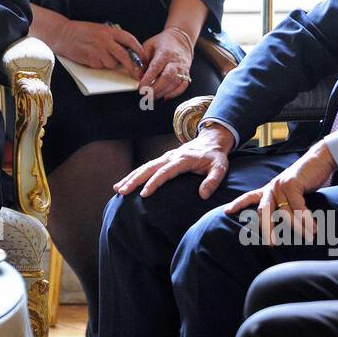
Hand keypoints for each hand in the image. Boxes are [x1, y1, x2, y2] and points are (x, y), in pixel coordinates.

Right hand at [52, 20, 144, 76]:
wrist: (63, 33)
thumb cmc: (81, 32)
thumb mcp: (100, 30)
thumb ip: (112, 38)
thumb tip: (126, 52)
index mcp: (109, 31)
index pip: (130, 40)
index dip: (139, 50)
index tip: (143, 59)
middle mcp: (105, 40)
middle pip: (125, 56)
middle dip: (133, 66)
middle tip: (137, 74)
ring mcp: (98, 50)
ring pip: (112, 64)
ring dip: (109, 64)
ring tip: (99, 56)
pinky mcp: (90, 59)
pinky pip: (100, 66)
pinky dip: (98, 65)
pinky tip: (90, 58)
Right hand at [114, 123, 233, 198]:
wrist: (211, 140)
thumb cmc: (215, 157)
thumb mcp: (220, 168)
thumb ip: (212, 181)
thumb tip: (203, 195)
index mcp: (182, 159)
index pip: (165, 172)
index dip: (154, 183)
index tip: (144, 194)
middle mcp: (170, 157)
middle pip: (149, 168)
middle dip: (134, 180)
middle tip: (122, 191)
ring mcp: (165, 157)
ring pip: (144, 167)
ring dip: (130, 177)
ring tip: (117, 189)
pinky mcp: (163, 160)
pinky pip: (146, 167)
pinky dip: (134, 175)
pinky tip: (125, 183)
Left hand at [138, 29, 193, 100]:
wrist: (180, 40)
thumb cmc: (162, 43)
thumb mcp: (148, 46)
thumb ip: (142, 59)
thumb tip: (137, 75)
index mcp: (164, 53)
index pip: (155, 68)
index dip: (148, 79)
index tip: (141, 87)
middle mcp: (176, 61)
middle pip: (167, 77)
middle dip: (155, 88)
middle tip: (146, 94)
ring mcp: (183, 68)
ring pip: (175, 83)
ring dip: (162, 92)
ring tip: (152, 96)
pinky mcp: (187, 73)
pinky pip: (183, 86)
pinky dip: (174, 93)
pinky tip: (165, 96)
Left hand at [223, 143, 336, 243]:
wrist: (319, 159)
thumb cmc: (306, 179)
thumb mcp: (292, 193)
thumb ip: (285, 206)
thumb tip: (285, 226)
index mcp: (268, 189)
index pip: (249, 197)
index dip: (237, 204)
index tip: (225, 211)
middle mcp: (271, 188)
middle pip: (263, 212)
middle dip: (266, 229)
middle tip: (272, 244)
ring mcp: (280, 185)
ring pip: (285, 213)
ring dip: (299, 227)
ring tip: (310, 237)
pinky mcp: (291, 184)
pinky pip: (298, 207)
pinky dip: (307, 219)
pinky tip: (314, 228)